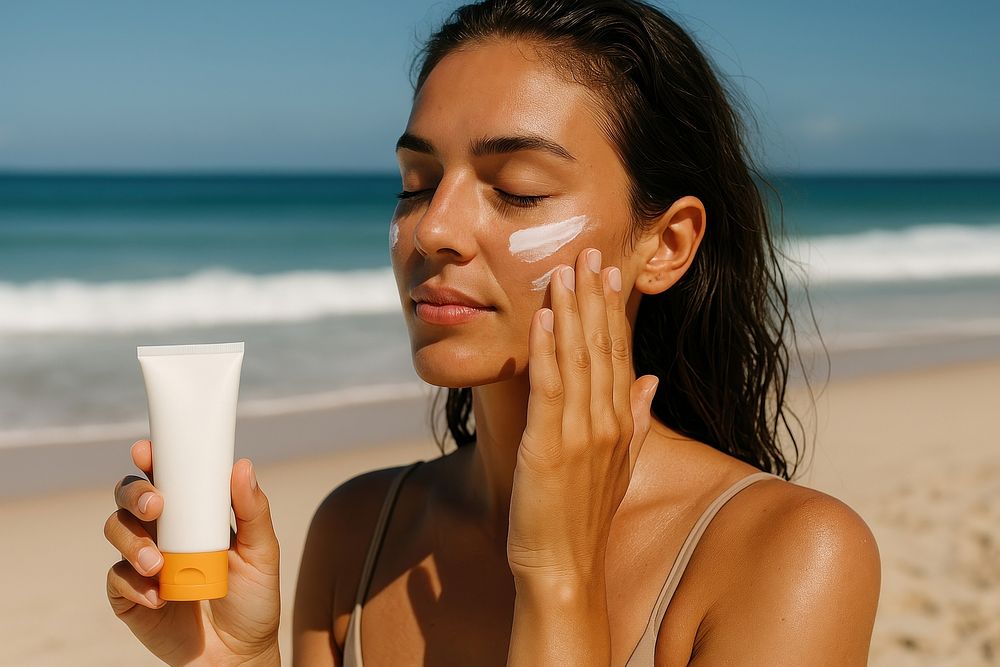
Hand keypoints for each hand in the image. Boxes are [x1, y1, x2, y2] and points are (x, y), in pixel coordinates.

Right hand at [104, 440, 280, 665]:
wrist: (239, 654)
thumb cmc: (253, 599)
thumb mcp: (262, 552)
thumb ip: (253, 510)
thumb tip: (242, 465)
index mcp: (192, 513)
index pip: (166, 477)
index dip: (151, 459)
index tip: (147, 449)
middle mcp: (162, 531)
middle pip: (130, 497)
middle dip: (135, 493)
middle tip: (156, 505)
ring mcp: (143, 562)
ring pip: (117, 531)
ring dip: (133, 541)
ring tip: (158, 564)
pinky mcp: (129, 596)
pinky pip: (116, 579)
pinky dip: (133, 584)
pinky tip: (158, 597)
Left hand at [507, 247, 658, 582]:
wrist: (563, 569)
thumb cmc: (582, 517)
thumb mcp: (618, 464)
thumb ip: (636, 419)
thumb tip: (651, 379)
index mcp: (620, 423)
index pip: (620, 353)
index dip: (614, 310)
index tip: (611, 271)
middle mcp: (606, 422)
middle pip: (603, 347)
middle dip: (595, 296)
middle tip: (590, 251)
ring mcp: (580, 434)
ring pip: (578, 359)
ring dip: (572, 311)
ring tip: (566, 269)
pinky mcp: (548, 447)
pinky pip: (549, 388)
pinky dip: (547, 350)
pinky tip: (544, 318)